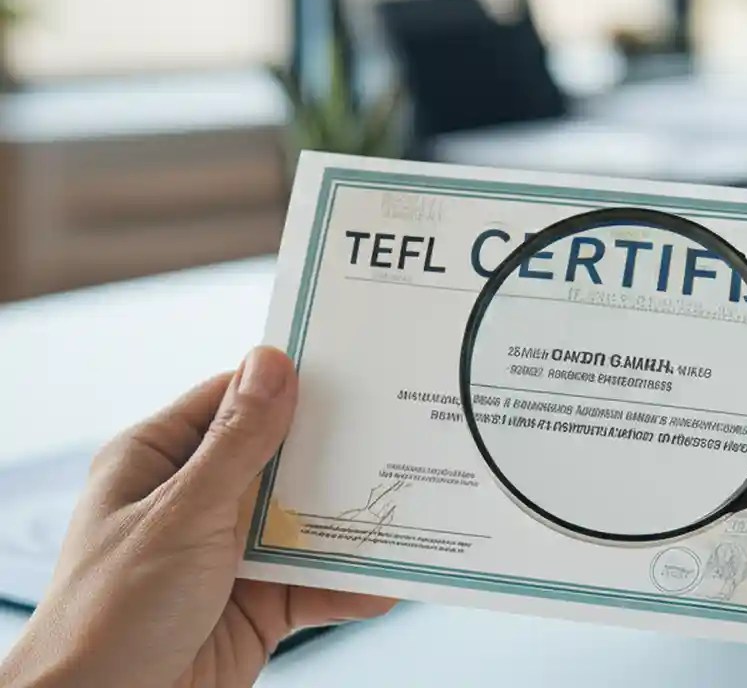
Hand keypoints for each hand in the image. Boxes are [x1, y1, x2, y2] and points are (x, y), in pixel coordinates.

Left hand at [0, 347, 396, 687]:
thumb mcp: (181, 514)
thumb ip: (236, 443)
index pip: (231, 403)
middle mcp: (194, 502)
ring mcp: (227, 556)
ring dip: (349, 523)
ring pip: (304, 523)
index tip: (349, 375)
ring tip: (406, 507)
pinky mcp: (256, 605)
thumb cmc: (108, 614)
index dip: (286, 387)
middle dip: (335, 456)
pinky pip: (314, 584)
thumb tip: (271, 364)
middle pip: (279, 461)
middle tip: (395, 435)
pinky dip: (348, 584)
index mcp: (158, 462)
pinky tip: (385, 579)